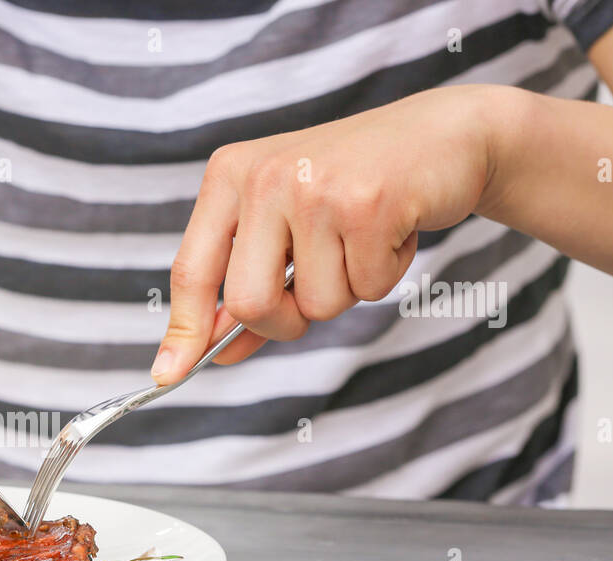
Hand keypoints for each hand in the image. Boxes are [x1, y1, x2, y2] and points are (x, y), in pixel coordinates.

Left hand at [151, 85, 502, 383]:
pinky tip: (392, 229)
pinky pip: (368, 287)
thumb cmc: (355, 187)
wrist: (443, 135)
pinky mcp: (368, 202)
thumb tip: (210, 353)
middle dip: (284, 322)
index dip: (184, 329)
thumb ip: (249, 286)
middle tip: (313, 292)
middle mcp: (263, 177)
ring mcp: (314, 188)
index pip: (192, 269)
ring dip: (348, 289)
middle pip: (248, 303)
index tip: (169, 372)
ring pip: (316, 304)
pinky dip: (386, 272)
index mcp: (229, 176)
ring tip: (363, 238)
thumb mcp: (286, 226)